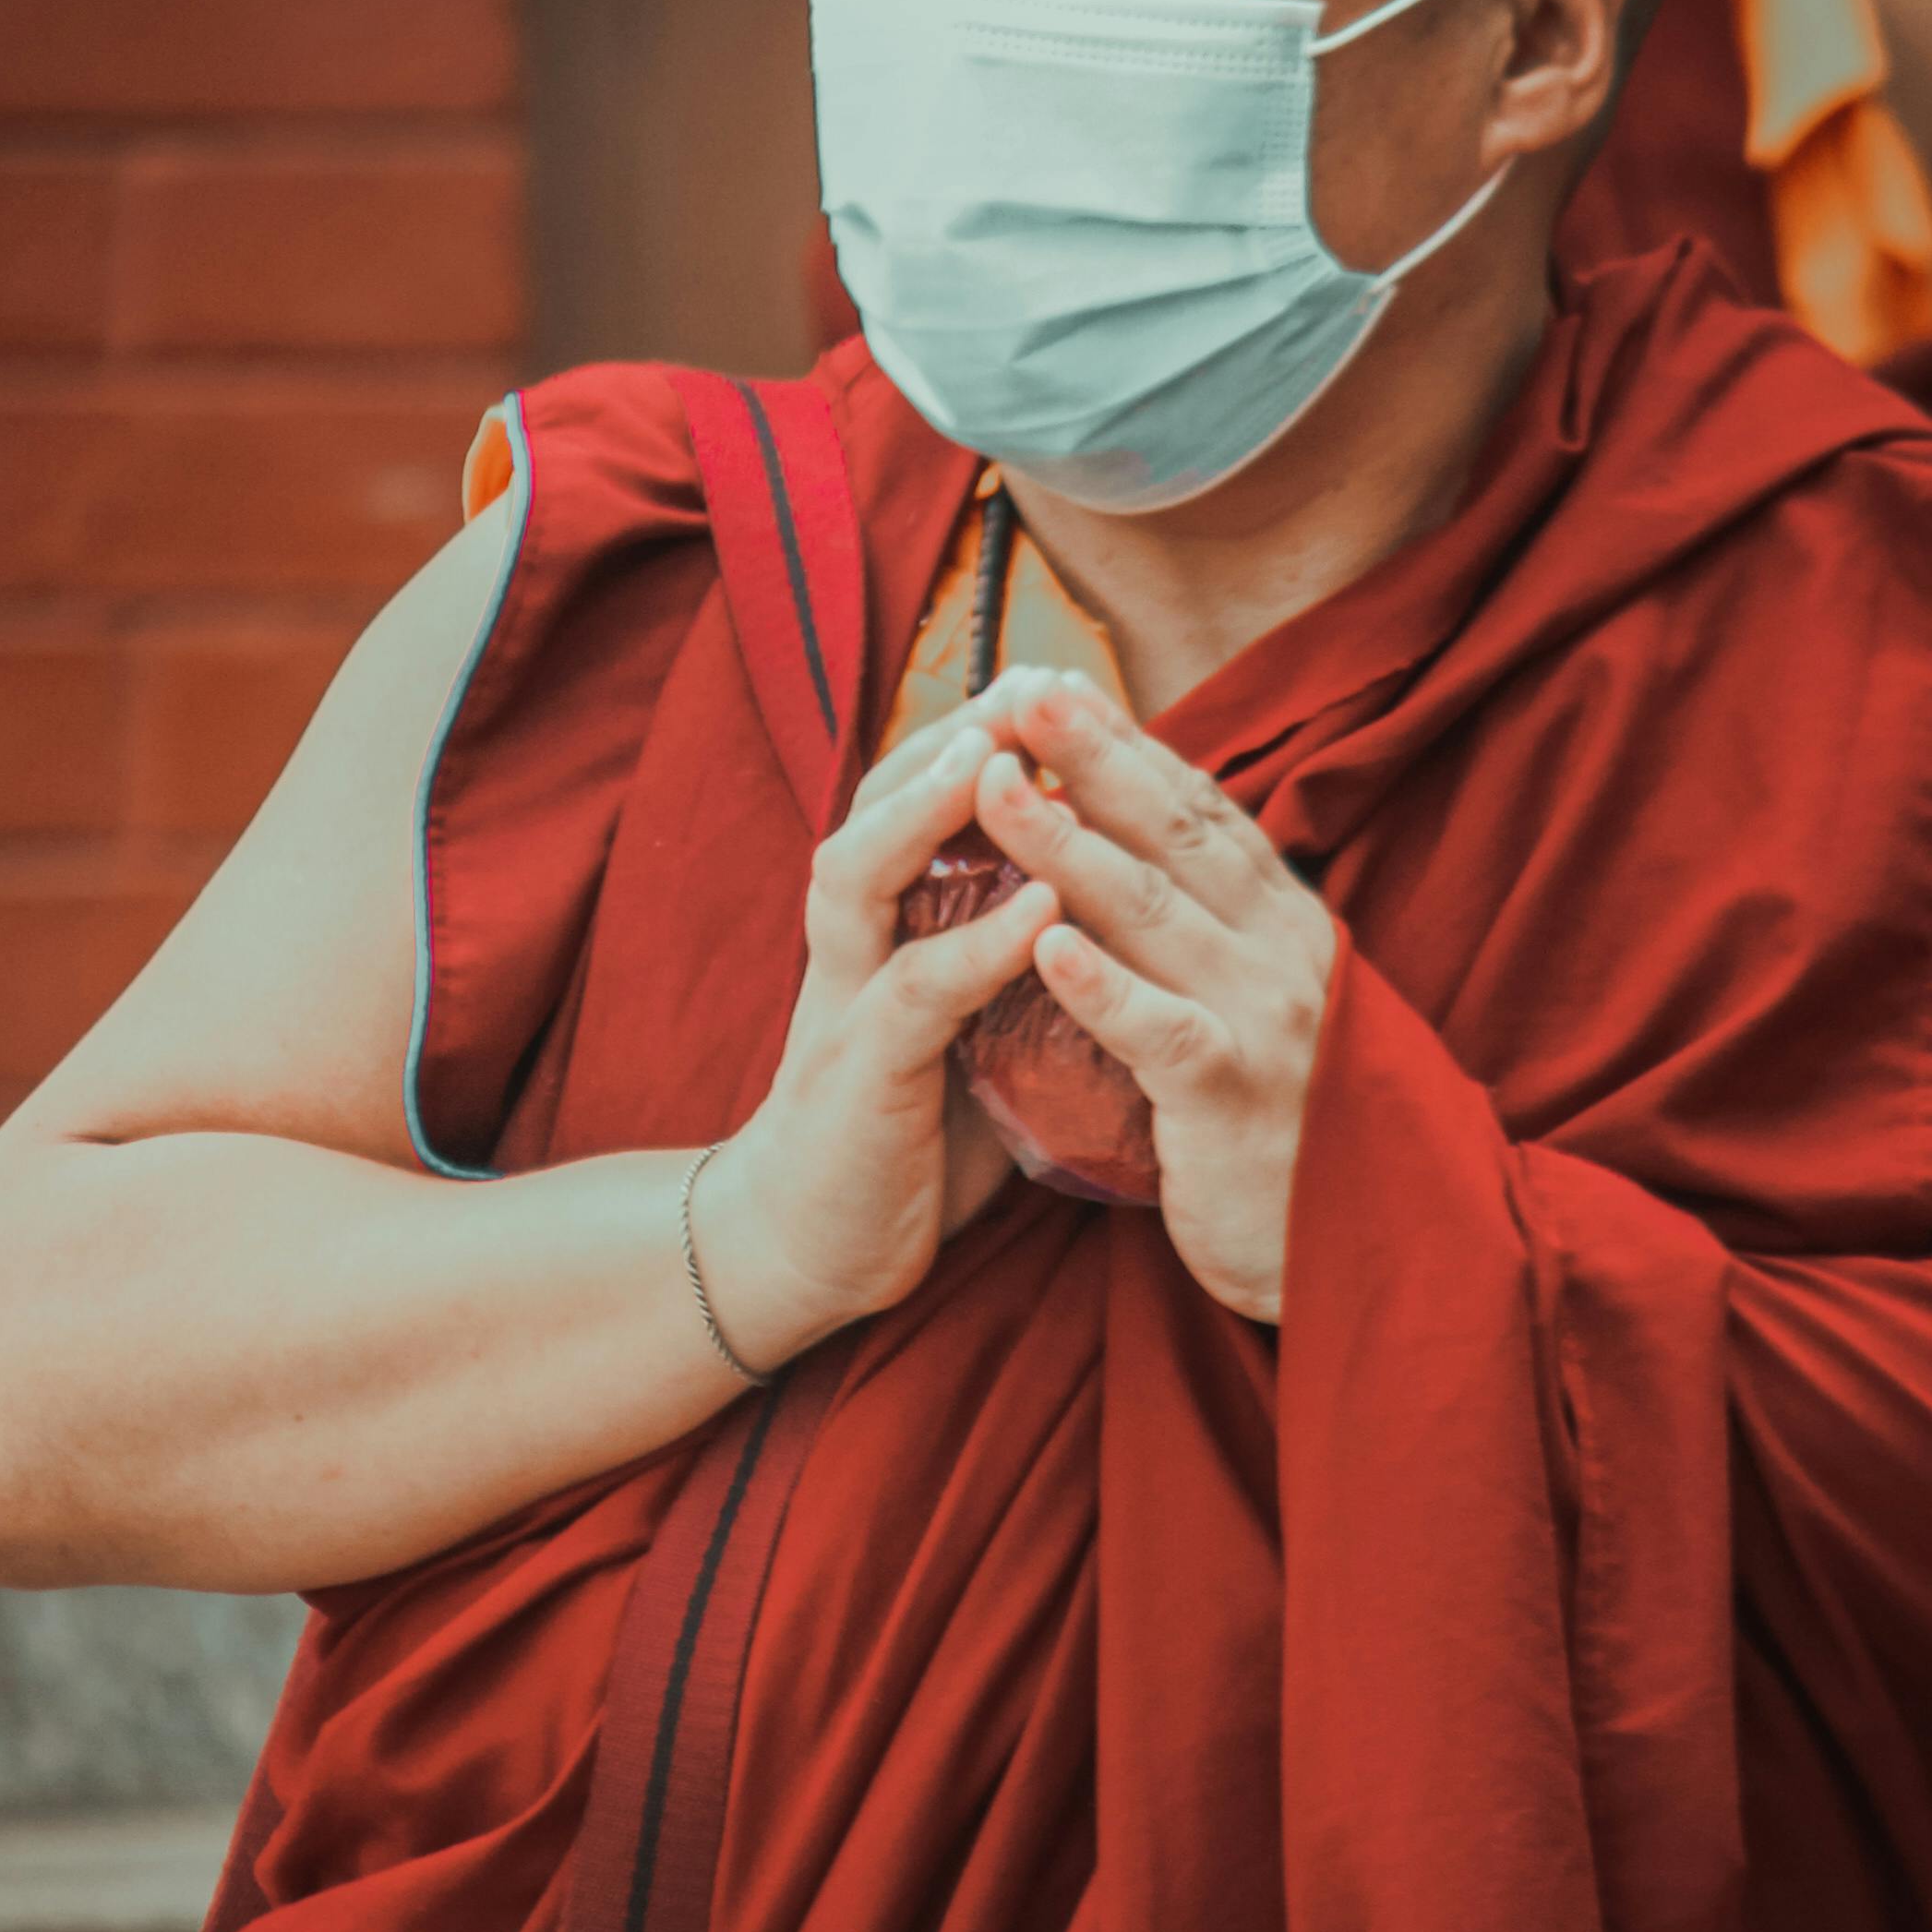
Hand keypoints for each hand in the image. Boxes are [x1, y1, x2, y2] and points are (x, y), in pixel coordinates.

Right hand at [686, 720, 1052, 1365]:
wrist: (813, 1252)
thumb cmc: (911, 1132)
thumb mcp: (974, 1024)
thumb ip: (1019, 960)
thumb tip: (1117, 899)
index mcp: (883, 925)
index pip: (916, 797)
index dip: (980, 732)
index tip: (1058, 680)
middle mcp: (852, 945)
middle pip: (878, 805)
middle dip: (953, 736)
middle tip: (1034, 682)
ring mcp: (842, 1005)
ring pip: (860, 874)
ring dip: (929, 813)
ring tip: (1001, 759)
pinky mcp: (858, 1079)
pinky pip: (911, 996)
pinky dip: (977, 948)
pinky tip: (1038, 910)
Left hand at [963, 666, 1336, 1320]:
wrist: (1384, 1252)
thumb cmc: (1299, 1134)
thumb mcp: (1265, 1013)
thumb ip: (1216, 941)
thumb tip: (1146, 863)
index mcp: (1285, 927)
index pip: (1201, 815)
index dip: (1131, 747)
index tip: (1060, 688)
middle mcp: (1281, 955)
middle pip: (1174, 837)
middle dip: (1096, 758)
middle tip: (1023, 692)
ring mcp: (1264, 1022)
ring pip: (1153, 914)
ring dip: (1068, 846)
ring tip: (999, 787)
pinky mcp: (1233, 1099)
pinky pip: (1157, 1031)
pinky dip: (1101, 984)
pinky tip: (1045, 941)